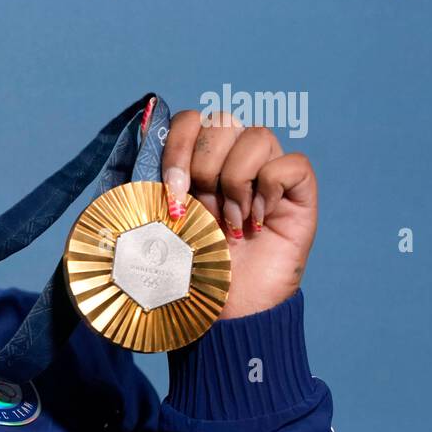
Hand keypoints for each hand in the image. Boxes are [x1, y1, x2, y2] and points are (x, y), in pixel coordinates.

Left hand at [154, 110, 316, 319]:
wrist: (223, 311)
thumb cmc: (187, 270)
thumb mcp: (152, 225)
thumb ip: (141, 184)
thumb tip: (132, 138)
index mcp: (197, 161)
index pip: (190, 119)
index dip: (178, 147)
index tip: (172, 192)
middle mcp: (234, 159)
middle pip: (222, 120)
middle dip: (205, 168)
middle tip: (203, 211)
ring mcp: (268, 173)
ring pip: (258, 135)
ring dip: (236, 182)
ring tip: (231, 224)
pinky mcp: (299, 193)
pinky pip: (291, 163)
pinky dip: (270, 189)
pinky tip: (257, 223)